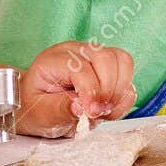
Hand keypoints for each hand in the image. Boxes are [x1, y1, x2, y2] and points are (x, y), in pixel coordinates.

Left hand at [17, 42, 135, 138]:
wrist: (39, 107)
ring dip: (119, 91)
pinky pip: (128, 75)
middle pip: (105, 58)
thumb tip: (81, 106)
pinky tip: (109, 109)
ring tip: (104, 110)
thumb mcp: (41, 113)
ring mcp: (94, 57)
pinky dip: (124, 96)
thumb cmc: (37, 107)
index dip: (89, 92)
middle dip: (107, 89)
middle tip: (97, 112)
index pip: (80, 67)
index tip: (89, 112)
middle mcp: (76, 51)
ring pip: (122, 61)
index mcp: (54, 59)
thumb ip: (59, 109)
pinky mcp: (108, 68)